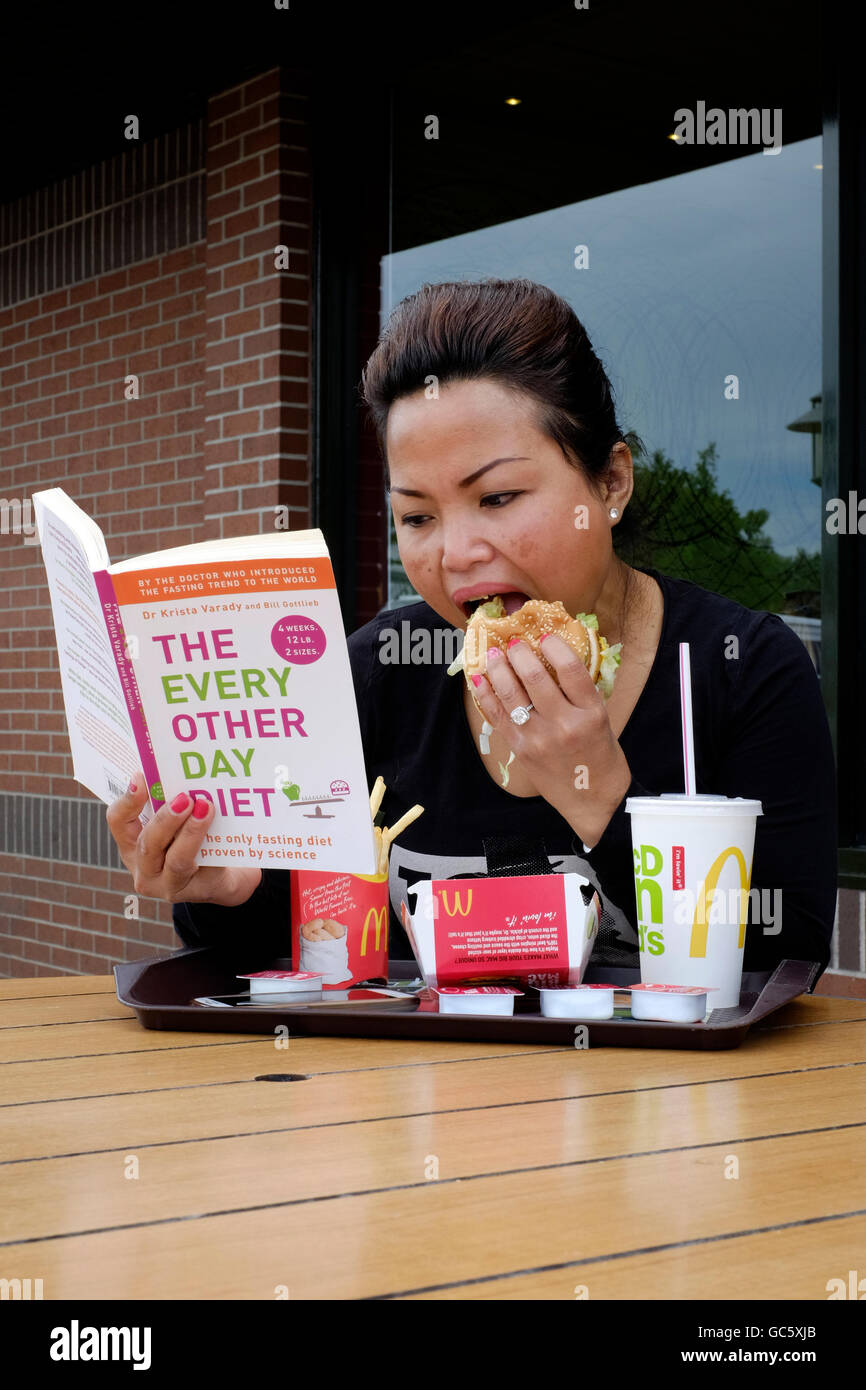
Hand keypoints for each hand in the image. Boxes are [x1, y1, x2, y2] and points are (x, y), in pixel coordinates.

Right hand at [106, 772, 261, 905]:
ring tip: (205, 808)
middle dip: (166, 819)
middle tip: (184, 798)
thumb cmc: (188, 842)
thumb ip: (170, 803)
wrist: (218, 878)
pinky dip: (215, 847)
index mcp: (131, 845)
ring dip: (191, 832)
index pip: (118, 821)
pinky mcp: (197, 891)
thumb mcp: (174, 824)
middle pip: (149, 844)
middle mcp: (144, 869)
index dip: (128, 800)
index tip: (141, 777)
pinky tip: (225, 831)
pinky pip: (207, 868)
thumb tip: (179, 771)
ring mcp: (169, 885)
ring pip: (178, 860)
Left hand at [470, 635, 631, 846]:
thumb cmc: (601, 756)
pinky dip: (485, 694)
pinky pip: (497, 716)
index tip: (544, 635)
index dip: (554, 645)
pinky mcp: (520, 749)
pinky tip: (478, 678)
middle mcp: (564, 724)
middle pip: (536, 677)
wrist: (593, 800)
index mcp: (591, 713)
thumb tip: (554, 658)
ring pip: (511, 694)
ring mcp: (539, 738)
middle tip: (514, 642)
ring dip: (498, 668)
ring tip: (494, 653)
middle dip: (520, 653)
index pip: (570, 669)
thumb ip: (581, 692)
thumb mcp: (602, 719)